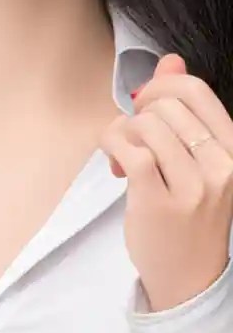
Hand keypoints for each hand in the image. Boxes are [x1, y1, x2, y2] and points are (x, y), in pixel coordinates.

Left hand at [101, 54, 232, 311]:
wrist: (188, 273)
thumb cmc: (190, 214)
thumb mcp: (197, 159)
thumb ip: (185, 111)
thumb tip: (169, 59)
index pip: (195, 91)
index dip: (159, 86)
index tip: (143, 105)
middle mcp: (220, 164)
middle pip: (164, 106)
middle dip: (137, 115)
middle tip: (132, 140)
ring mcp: (192, 185)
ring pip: (145, 126)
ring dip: (123, 134)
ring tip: (126, 157)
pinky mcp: (158, 201)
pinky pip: (129, 150)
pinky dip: (112, 146)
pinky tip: (116, 163)